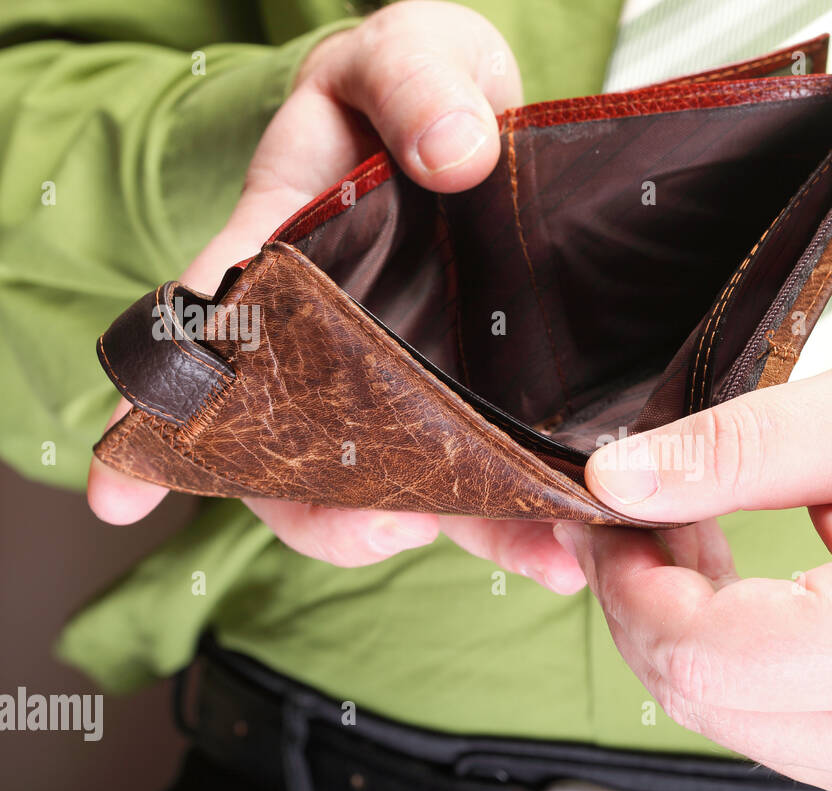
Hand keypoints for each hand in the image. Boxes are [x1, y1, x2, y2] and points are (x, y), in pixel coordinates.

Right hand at [87, 1, 583, 589]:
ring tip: (533, 553)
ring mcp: (415, 388)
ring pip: (409, 490)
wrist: (497, 130)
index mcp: (285, 262)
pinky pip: (491, 483)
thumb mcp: (407, 58)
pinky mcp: (484, 408)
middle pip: (297, 459)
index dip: (158, 418)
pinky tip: (575, 545)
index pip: (205, 343)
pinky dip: (526, 523)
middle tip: (386, 524)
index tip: (117, 491)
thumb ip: (415, 84)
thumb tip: (452, 150)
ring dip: (461, 533)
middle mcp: (336, 348)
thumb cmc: (424, 89)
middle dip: (332, 512)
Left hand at [554, 358, 831, 790]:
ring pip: (709, 709)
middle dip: (638, 596)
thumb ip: (735, 453)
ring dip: (675, 622)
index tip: (606, 506)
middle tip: (644, 507)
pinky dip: (717, 650)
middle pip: (689, 689)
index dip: (626, 576)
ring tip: (693, 532)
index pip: (696, 648)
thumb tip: (617, 482)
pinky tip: (729, 582)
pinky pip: (751, 716)